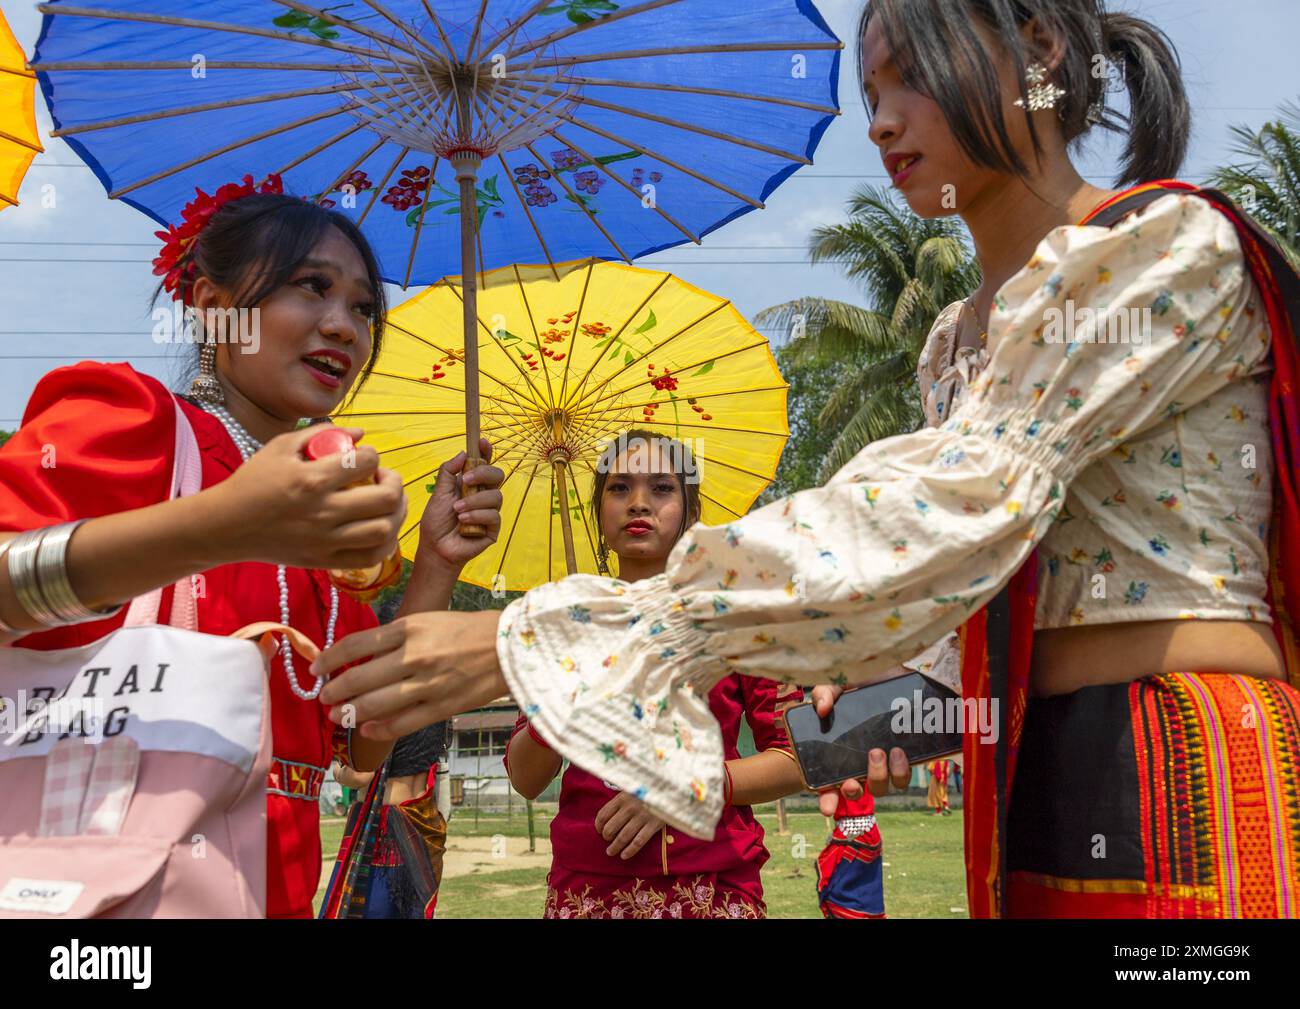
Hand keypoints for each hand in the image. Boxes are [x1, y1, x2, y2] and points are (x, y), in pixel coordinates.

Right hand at [207, 426, 406, 570]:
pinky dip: (386, 543)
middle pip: (385, 498)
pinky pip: (370, 557)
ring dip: (395, 513)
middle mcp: (322, 511)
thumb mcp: (280, 447)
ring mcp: (324, 539)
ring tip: (388, 504)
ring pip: (384, 530)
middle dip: (394, 482)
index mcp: (311, 479)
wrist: (226, 526)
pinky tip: (381, 528)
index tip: (365, 458)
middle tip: (384, 478)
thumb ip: (321, 434)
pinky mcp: (323, 560)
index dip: (373, 455)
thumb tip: (361, 433)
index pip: (365, 462)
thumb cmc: (253, 482)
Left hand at [314, 610, 505, 740]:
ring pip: (376, 704)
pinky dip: (379, 729)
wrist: (509, 647)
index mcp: (409, 628)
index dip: (330, 658)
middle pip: (360, 678)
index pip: (356, 644)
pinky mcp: (441, 707)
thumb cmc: (466, 630)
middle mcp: (414, 656)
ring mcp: (427, 684)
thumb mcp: (427, 621)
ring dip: (350, 713)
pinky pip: (402, 723)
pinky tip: (365, 729)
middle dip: (334, 691)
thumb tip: (361, 659)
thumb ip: (396, 639)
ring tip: (338, 716)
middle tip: (323, 698)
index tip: (316, 668)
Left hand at [418, 437, 504, 569]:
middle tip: (467, 479)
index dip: (486, 451)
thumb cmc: (436, 521)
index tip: (482, 442)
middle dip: (483, 474)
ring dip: (474, 501)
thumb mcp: (439, 493)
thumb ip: (449, 472)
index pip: (484, 463)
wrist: (436, 548)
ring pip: (496, 496)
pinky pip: (494, 515)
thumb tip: (463, 453)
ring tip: (456, 511)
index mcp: (472, 484)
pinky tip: (463, 522)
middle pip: (497, 475)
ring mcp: (490, 511)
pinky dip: (477, 516)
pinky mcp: (493, 528)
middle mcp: (483, 495)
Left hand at [595, 791, 663, 859]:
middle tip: (607, 841)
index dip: (598, 825)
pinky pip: (638, 841)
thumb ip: (620, 799)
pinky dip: (630, 850)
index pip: (603, 814)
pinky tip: (624, 855)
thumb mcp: (632, 788)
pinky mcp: (653, 825)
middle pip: (610, 827)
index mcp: (622, 798)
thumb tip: (607, 815)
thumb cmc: (648, 790)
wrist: (671, 789)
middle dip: (606, 837)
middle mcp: (629, 807)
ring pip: (623, 837)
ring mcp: (641, 817)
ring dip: (614, 847)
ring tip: (610, 852)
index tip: (599, 830)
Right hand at [809, 684, 910, 815]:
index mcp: (837, 756)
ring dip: (879, 777)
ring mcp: (881, 765)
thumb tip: (822, 710)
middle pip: (855, 793)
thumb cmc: (859, 688)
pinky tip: (900, 751)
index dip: (827, 800)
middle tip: (852, 781)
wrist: (893, 679)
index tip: (827, 809)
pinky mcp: (902, 761)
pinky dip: (902, 770)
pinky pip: (902, 778)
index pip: (827, 786)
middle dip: (853, 793)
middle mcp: (858, 766)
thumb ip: (824, 694)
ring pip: (880, 788)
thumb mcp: (837, 687)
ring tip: (883, 752)